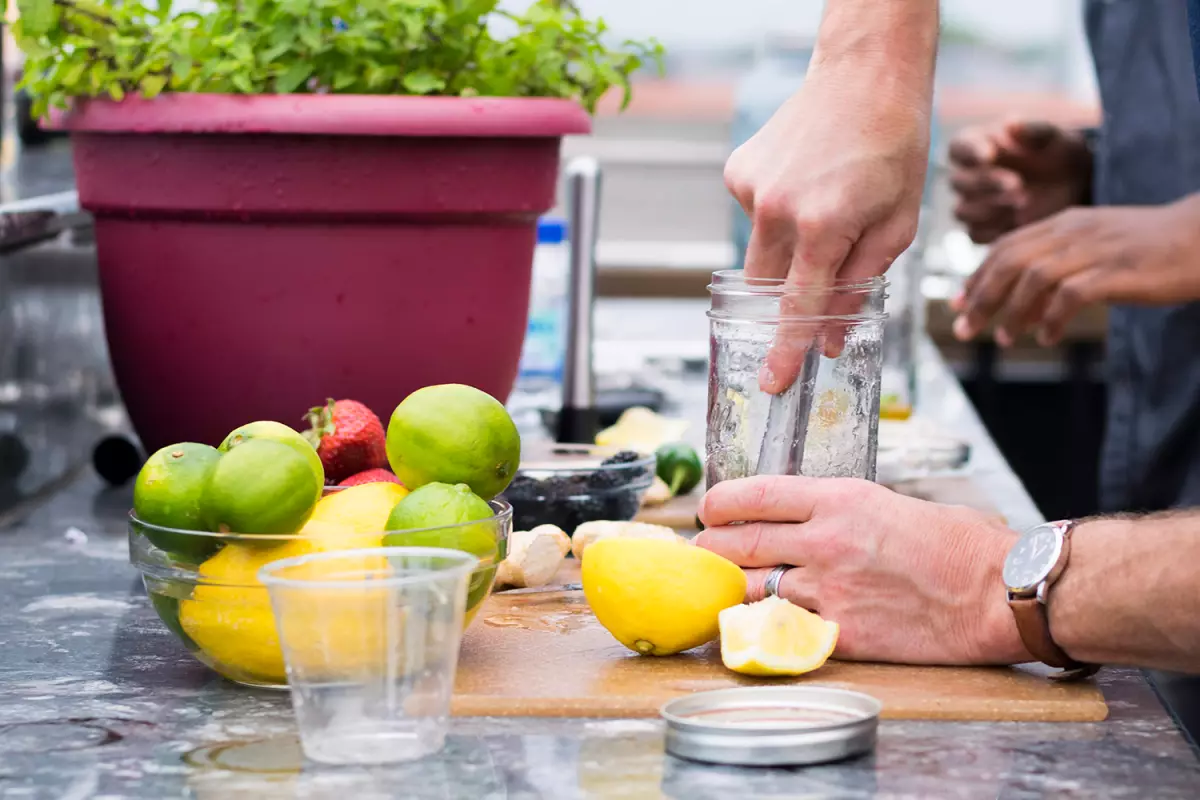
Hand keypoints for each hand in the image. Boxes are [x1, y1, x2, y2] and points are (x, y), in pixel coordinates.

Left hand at [695, 476, 1028, 664]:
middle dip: (711, 547)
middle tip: (703, 550)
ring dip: (730, 588)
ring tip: (722, 586)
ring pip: (751, 589)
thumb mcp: (894, 503)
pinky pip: (783, 628)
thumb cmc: (960, 546)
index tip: (708, 508)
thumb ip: (845, 510)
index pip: (756, 495)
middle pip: (739, 543)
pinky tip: (757, 623)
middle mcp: (825, 542)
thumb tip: (811, 518)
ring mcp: (830, 591)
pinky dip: (764, 625)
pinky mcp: (842, 633)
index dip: (721, 503)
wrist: (997, 593)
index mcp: (839, 500)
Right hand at [724, 58, 928, 392]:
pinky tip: (805, 182)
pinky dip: (777, 214)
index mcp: (823, 225)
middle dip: (792, 291)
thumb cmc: (893, 146)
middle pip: (770, 285)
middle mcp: (776, 209)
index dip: (787, 350)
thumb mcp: (898, 223)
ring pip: (760, 251)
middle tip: (828, 258)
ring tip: (826, 200)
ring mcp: (750, 188)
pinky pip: (754, 217)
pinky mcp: (737, 172)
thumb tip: (830, 336)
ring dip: (790, 246)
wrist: (865, 75)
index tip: (772, 383)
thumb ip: (860, 283)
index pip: (798, 307)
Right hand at [948, 120, 1091, 243]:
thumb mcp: (1057, 138)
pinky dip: (994, 231)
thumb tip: (1011, 124)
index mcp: (979, 147)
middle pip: (958, 182)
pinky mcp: (985, 230)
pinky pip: (975, 235)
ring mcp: (975, 205)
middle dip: (986, 183)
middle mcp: (970, 177)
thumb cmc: (1060, 154)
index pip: (958, 148)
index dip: (968, 152)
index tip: (990, 154)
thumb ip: (1035, 130)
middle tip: (1017, 184)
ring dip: (989, 209)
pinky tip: (1019, 223)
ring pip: (962, 211)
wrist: (1075, 186)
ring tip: (1023, 203)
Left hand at [951, 198, 1199, 345]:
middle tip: (964, 328)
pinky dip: (1051, 318)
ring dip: (1012, 312)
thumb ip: (1060, 263)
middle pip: (1009, 262)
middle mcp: (1073, 231)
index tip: (957, 303)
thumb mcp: (1096, 243)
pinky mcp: (1118, 270)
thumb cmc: (1150, 247)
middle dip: (980, 297)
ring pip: (1033, 277)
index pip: (1005, 247)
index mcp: (1064, 223)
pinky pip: (1071, 294)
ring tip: (1006, 339)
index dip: (976, 276)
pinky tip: (1046, 337)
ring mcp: (1095, 249)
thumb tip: (1025, 301)